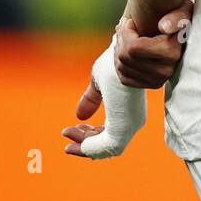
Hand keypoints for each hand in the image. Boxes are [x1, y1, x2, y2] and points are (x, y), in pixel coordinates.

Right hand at [62, 38, 145, 158]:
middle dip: (84, 141)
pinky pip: (106, 147)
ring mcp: (131, 124)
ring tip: (67, 131)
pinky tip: (71, 133)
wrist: (124, 52)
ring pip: (105, 148)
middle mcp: (133, 121)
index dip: (89, 136)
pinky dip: (88, 145)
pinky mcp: (125, 126)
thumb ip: (91, 100)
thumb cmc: (114, 62)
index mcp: (128, 112)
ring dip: (83, 144)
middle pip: (107, 145)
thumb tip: (80, 116)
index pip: (109, 135)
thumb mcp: (98, 83)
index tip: (72, 128)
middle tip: (67, 131)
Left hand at [115, 0, 193, 87]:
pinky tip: (127, 51)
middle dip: (121, 40)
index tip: (130, 22)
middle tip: (125, 28)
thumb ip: (176, 17)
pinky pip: (123, 76)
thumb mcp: (183, 12)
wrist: (185, 38)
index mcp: (172, 53)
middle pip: (125, 57)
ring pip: (122, 66)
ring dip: (119, 50)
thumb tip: (163, 27)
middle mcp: (165, 71)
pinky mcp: (150, 85)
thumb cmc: (179, 20)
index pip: (134, 47)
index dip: (126, 32)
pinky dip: (120, 63)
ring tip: (126, 38)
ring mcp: (157, 80)